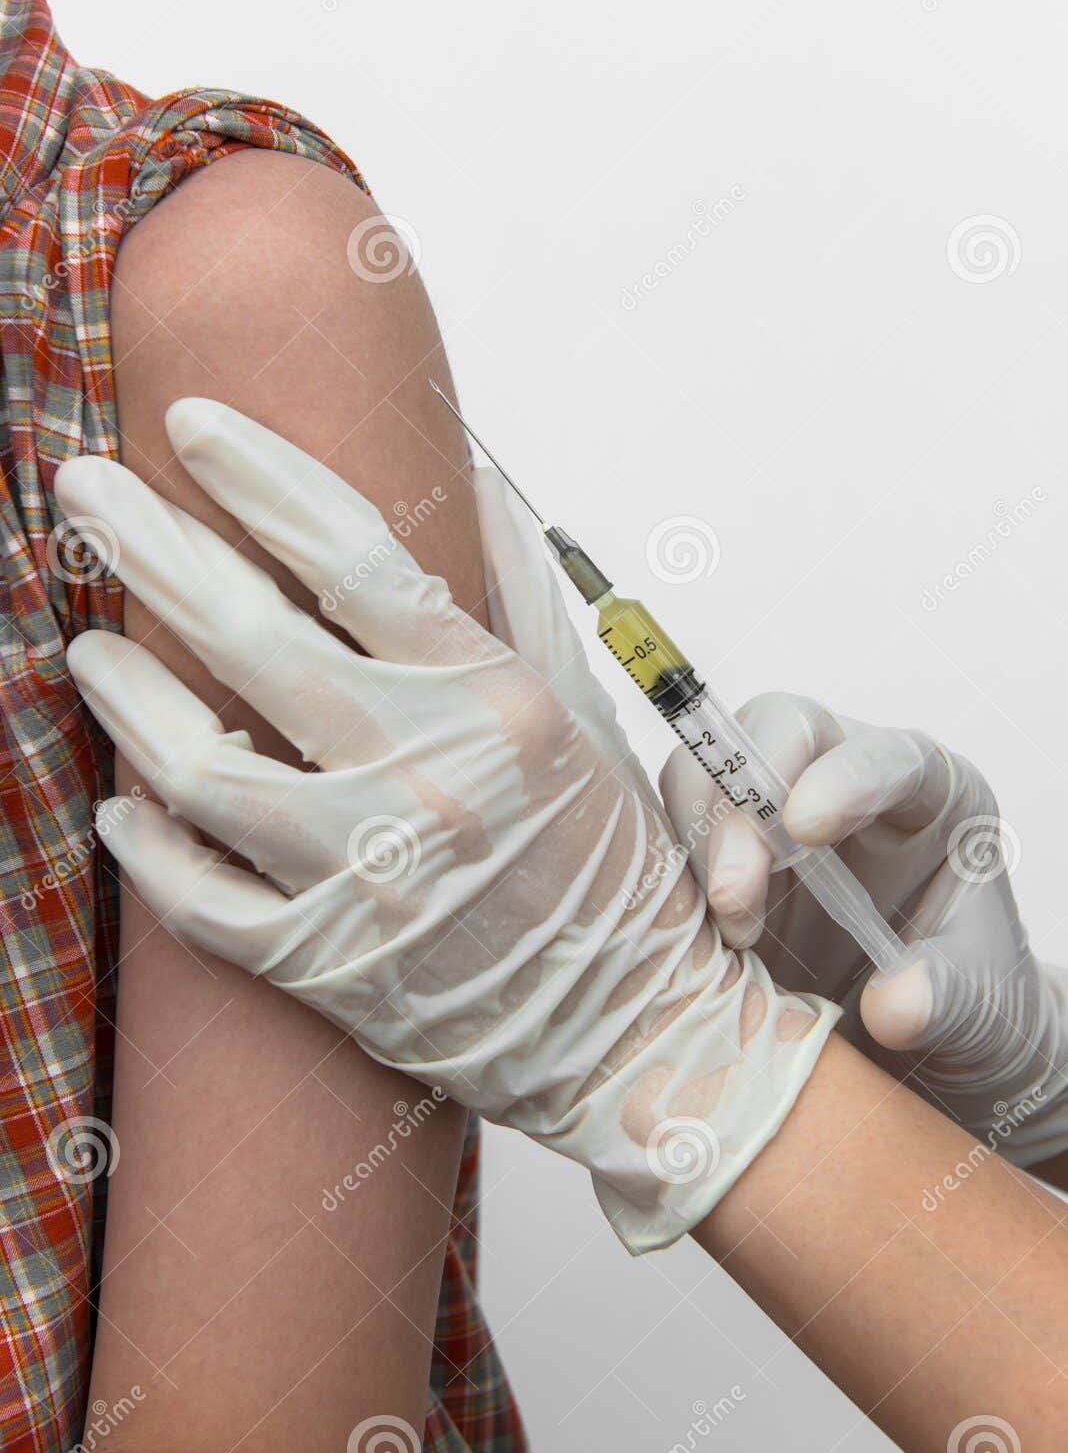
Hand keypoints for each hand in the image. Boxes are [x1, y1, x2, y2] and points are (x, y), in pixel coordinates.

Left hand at [55, 400, 838, 1253]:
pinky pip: (198, 896)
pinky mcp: (325, 964)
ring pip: (200, 765)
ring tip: (88, 647)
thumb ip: (510, 601)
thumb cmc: (608, 867)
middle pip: (253, 637)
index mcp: (493, 701)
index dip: (263, 480)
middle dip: (151, 545)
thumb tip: (467, 482)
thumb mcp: (577, 719)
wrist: (631, 1025)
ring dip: (127, 693)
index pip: (354, 558)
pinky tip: (122, 805)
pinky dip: (148, 845)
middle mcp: (424, 778)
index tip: (196, 426)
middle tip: (85, 490)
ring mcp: (366, 877)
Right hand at [660, 694, 1067, 1160]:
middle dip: (746, 803)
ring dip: (700, 844)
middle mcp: (846, 775)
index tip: (808, 826)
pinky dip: (663, 874)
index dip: (844, 777)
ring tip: (731, 935)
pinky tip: (686, 933)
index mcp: (933, 793)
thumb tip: (896, 1005)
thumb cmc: (966, 999)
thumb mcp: (983, 1010)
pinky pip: (668, 827)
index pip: (886, 754)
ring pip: (707, 770)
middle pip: (779, 731)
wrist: (921, 1034)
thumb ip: (950, 999)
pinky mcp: (717, 846)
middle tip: (737, 895)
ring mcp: (772, 805)